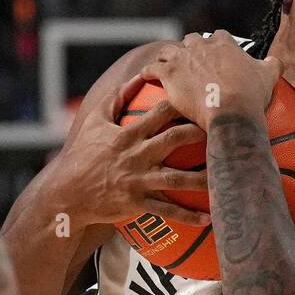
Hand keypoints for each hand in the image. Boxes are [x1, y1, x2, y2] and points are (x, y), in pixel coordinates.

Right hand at [56, 74, 209, 227]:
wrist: (65, 194)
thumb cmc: (82, 154)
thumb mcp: (95, 122)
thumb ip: (117, 98)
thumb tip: (139, 77)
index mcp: (127, 134)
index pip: (159, 113)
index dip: (182, 104)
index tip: (205, 99)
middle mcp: (135, 156)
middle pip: (173, 140)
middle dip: (199, 134)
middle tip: (224, 131)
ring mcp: (137, 180)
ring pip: (176, 179)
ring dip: (203, 179)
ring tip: (228, 178)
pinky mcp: (136, 203)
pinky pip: (167, 210)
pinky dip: (188, 216)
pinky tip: (210, 218)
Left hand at [140, 31, 281, 128]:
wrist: (231, 112)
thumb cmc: (251, 95)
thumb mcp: (269, 77)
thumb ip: (272, 65)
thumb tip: (276, 61)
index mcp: (224, 45)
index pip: (218, 36)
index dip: (216, 44)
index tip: (216, 52)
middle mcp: (201, 47)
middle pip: (191, 39)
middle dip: (190, 47)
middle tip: (190, 60)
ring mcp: (183, 59)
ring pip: (168, 50)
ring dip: (166, 56)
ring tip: (165, 64)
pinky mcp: (169, 74)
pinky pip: (152, 68)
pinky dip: (148, 71)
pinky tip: (146, 76)